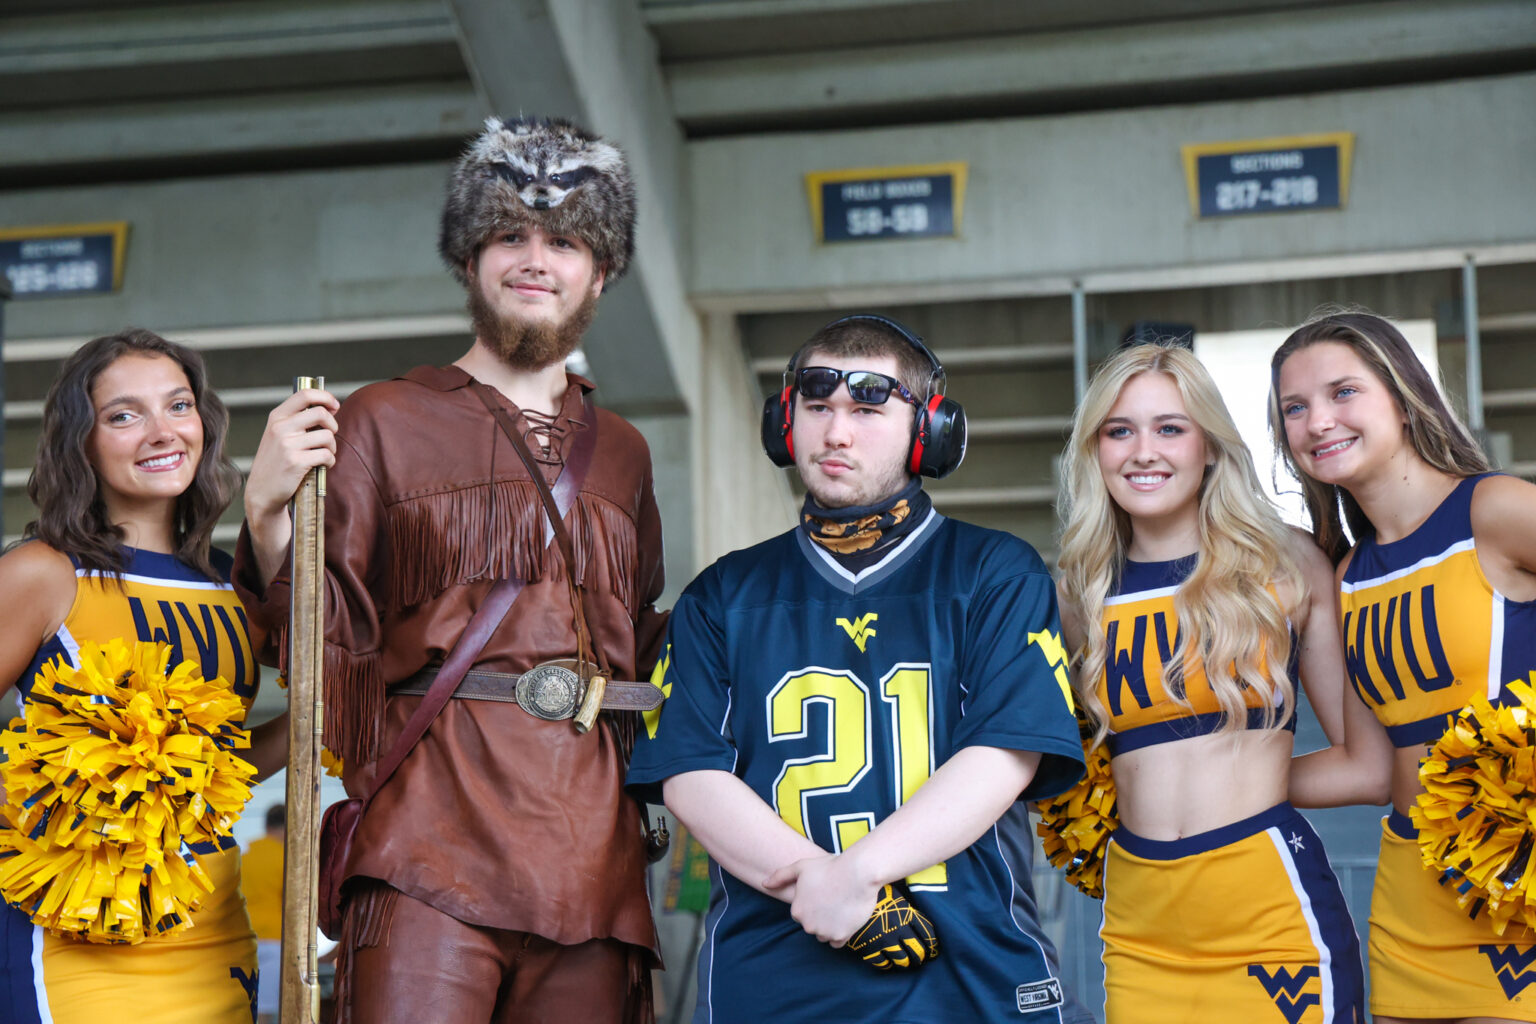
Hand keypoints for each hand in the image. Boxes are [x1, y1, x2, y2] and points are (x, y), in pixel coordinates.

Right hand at [245, 389, 338, 524]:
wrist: (262, 491)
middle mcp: (281, 428)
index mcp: (277, 417)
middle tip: (330, 435)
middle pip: (320, 413)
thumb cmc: (275, 462)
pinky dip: (330, 461)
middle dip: (333, 425)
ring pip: (327, 436)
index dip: (325, 397)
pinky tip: (323, 465)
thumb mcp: (278, 435)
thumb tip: (328, 407)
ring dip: (332, 447)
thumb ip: (297, 420)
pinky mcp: (296, 462)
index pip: (304, 395)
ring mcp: (288, 445)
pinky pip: (326, 455)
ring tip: (324, 454)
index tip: (334, 405)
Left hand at [763, 852, 881, 947]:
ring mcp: (825, 932)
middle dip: (820, 916)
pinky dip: (840, 934)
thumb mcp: (801, 867)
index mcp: (797, 911)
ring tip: (840, 907)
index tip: (822, 894)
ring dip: (829, 926)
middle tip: (832, 899)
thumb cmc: (829, 867)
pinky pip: (837, 942)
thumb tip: (764, 884)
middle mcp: (808, 925)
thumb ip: (780, 876)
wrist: (858, 873)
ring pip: (824, 935)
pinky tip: (845, 919)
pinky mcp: (841, 936)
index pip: (801, 914)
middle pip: (812, 926)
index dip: (812, 904)